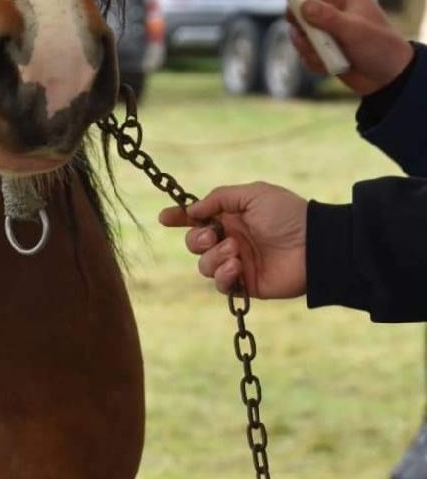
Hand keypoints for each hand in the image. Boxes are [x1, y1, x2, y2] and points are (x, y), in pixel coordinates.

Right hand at [158, 183, 307, 298]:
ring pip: (203, 265)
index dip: (179, 217)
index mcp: (232, 217)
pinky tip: (237, 267)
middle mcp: (231, 239)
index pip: (198, 218)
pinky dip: (223, 275)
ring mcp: (237, 262)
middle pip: (194, 243)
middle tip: (214, 236)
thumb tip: (193, 210)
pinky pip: (220, 284)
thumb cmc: (287, 215)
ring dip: (214, 257)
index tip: (164, 218)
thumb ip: (219, 198)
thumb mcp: (253, 194)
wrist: (313, 245)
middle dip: (197, 239)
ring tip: (235, 252)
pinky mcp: (244, 284)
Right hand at [287, 0, 412, 96]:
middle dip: (295, 18)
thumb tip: (302, 5)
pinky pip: (304, 51)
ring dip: (305, 44)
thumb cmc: (380, 47)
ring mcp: (326, 29)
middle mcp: (333, 9)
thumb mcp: (355, 30)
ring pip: (299, 30)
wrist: (388, 78)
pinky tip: (328, 66)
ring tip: (323, 54)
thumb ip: (328, 17)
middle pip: (299, 2)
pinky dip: (312, 60)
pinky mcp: (322, 48)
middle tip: (302, 29)